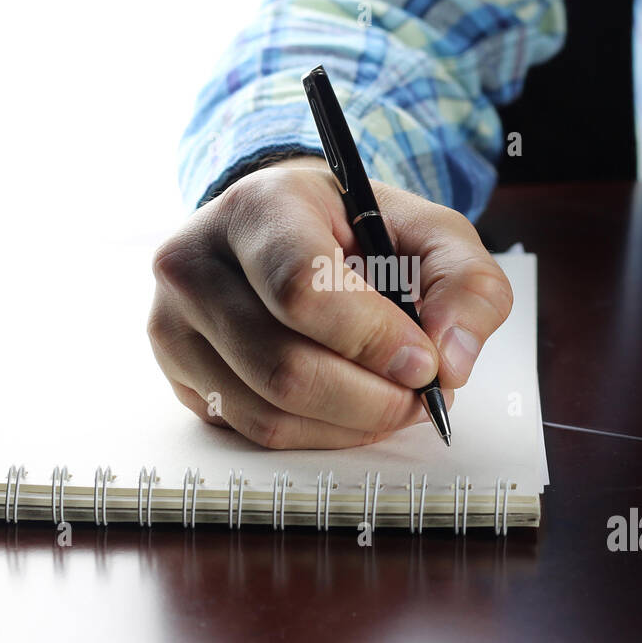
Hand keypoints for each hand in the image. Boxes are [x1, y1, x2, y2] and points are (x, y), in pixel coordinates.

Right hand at [148, 157, 512, 448]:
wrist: (282, 230)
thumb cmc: (354, 230)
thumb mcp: (428, 232)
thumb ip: (467, 285)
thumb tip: (452, 362)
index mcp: (257, 207)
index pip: (300, 288)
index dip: (371, 339)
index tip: (424, 362)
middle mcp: (195, 263)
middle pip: (284, 367)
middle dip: (371, 398)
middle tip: (419, 396)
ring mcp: (174, 323)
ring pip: (268, 412)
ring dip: (350, 424)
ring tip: (393, 402)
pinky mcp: (178, 373)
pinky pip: (252, 431)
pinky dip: (318, 435)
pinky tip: (350, 410)